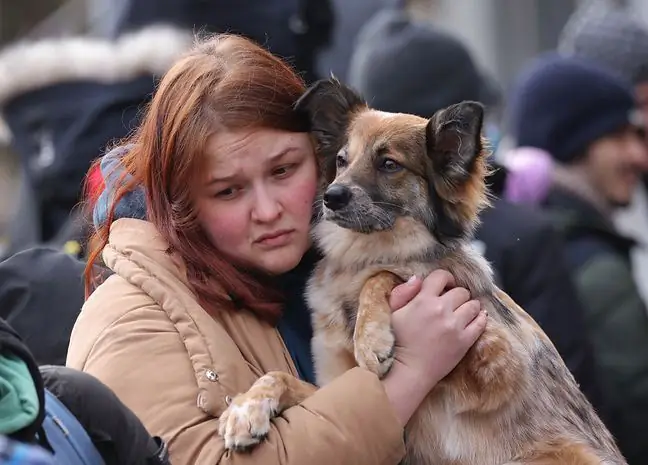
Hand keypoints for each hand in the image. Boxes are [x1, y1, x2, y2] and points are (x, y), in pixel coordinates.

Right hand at [381, 270, 486, 424]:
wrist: (409, 369)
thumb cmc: (399, 340)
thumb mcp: (394, 312)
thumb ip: (403, 292)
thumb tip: (418, 278)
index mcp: (423, 300)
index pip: (441, 276)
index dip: (444, 279)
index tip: (444, 286)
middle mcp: (442, 309)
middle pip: (461, 291)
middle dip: (457, 294)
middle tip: (452, 303)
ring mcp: (455, 325)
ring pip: (473, 304)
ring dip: (469, 305)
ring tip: (463, 312)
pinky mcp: (465, 340)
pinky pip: (481, 322)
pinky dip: (480, 317)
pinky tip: (476, 318)